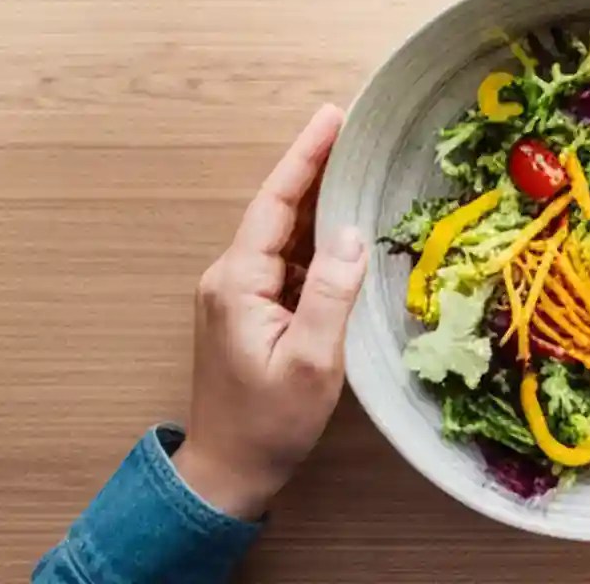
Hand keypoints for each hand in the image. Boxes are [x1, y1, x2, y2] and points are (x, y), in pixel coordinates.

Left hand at [173, 105, 367, 518]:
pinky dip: (316, 241)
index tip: (333, 117)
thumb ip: (332, 294)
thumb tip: (351, 234)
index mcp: (239, 282)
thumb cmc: (271, 423)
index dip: (305, 158)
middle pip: (278, 211)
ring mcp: (238, 295)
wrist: (229, 470)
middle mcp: (231, 278)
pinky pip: (287, 262)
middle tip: (357, 134)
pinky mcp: (250, 312)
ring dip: (318, 204)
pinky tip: (345, 231)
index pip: (275, 204)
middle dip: (315, 170)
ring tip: (360, 170)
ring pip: (283, 236)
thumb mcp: (313, 362)